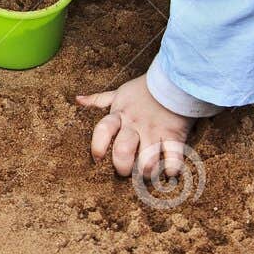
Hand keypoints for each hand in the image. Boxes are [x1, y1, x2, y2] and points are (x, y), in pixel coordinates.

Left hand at [77, 75, 194, 178]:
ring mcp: (155, 131)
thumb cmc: (145, 89)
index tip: (98, 158)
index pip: (103, 130)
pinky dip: (171, 169)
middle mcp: (135, 125)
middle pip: (123, 151)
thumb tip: (78, 100)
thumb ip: (99, 100)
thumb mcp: (120, 93)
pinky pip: (173, 158)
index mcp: (120, 115)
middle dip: (122, 167)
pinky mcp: (175, 135)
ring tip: (147, 174)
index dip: (98, 147)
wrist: (175, 80)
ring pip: (147, 160)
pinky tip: (168, 172)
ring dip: (146, 172)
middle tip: (126, 172)